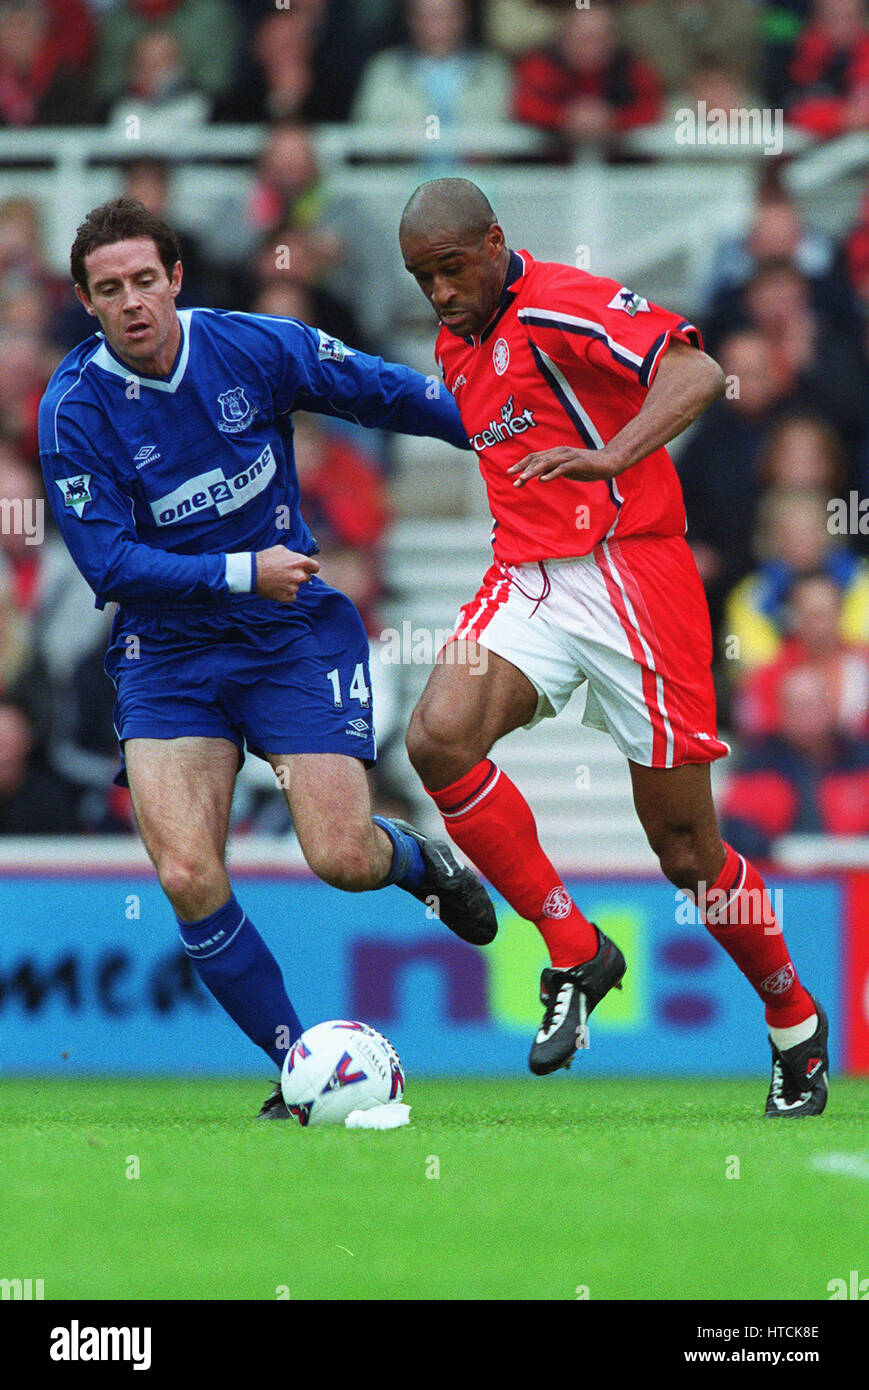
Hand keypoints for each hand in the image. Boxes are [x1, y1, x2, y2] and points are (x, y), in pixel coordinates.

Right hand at [255, 546, 319, 601]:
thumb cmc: (265, 559)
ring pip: (298, 587)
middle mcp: (300, 575)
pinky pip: (292, 597)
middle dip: (299, 576)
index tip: (306, 569)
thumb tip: (298, 558)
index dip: (310, 568)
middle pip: (307, 577)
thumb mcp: (281, 549)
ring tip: (278, 580)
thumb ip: (294, 555)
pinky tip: (277, 588)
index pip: (316, 567)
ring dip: (291, 585)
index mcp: (301, 562)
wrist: (251, 572)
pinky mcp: (287, 597)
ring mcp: (294, 588)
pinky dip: (286, 594)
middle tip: (286, 574)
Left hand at [508, 445, 624, 486]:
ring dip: (534, 471)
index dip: (522, 464)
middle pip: (538, 459)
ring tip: (523, 479)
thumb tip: (538, 477)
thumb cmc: (587, 467)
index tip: (510, 473)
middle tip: (512, 477)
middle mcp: (560, 452)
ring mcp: (569, 457)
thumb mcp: (566, 470)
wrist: (609, 462)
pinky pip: (562, 468)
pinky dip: (552, 474)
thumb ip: (553, 471)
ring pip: (547, 463)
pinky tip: (543, 480)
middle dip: (523, 468)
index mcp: (556, 453)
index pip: (535, 457)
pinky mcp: (578, 463)